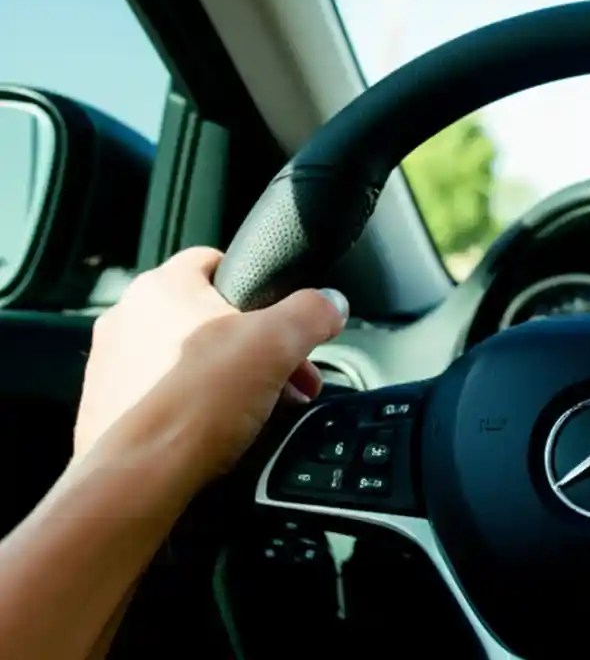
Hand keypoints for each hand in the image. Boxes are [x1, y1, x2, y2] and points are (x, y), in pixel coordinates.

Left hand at [75, 247, 347, 481]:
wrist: (139, 478)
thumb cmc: (196, 404)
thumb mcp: (278, 345)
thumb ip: (311, 313)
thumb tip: (330, 304)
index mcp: (162, 286)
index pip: (214, 261)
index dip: (257, 288)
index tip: (280, 318)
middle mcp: (128, 318)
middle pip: (209, 318)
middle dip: (254, 348)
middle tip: (285, 378)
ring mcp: (112, 364)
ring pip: (187, 358)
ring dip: (227, 378)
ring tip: (259, 409)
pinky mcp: (109, 407)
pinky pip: (165, 395)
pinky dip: (195, 407)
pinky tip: (219, 431)